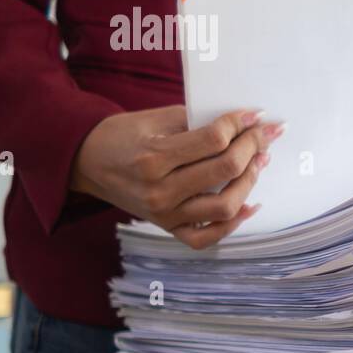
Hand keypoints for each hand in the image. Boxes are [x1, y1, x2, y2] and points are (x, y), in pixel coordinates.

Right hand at [69, 105, 283, 248]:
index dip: (241, 124)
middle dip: (253, 147)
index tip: (257, 115)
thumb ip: (196, 121)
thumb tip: (243, 123)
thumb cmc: (123, 135)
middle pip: (224, 170)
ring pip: (225, 206)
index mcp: (153, 157)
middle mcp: (159, 190)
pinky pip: (208, 237)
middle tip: (265, 135)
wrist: (88, 162)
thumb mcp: (154, 119)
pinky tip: (249, 204)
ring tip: (259, 162)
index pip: (213, 140)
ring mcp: (164, 214)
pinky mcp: (168, 228)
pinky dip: (233, 223)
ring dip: (250, 182)